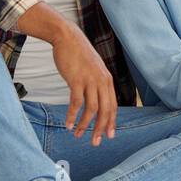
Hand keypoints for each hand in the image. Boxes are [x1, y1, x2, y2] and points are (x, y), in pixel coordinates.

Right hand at [16, 1, 117, 145]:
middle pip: (105, 110)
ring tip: (78, 135)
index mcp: (107, 80)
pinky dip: (73, 115)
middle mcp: (102, 81)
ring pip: (91, 109)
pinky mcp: (77, 79)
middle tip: (95, 142)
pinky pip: (76, 102)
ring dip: (85, 124)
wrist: (67, 37)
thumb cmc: (78, 55)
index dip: (111, 122)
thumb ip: (96, 84)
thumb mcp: (93, 70)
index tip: (109, 136)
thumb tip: (96, 101)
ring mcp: (90, 80)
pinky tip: (68, 124)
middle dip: (100, 128)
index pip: (113, 106)